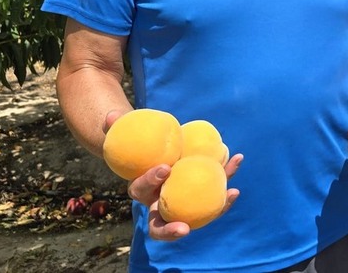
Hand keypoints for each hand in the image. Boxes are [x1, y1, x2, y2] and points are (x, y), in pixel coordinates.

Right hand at [105, 110, 242, 239]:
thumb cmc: (140, 146)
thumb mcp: (125, 136)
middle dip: (171, 230)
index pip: (141, 193)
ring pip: (197, 214)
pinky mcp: (202, 197)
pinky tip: (238, 159)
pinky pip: (215, 193)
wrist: (158, 153)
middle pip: (161, 226)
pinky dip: (228, 177)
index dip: (149, 183)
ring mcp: (182, 204)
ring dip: (216, 207)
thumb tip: (109, 117)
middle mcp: (160, 204)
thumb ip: (115, 128)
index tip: (164, 168)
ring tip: (231, 193)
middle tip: (185, 227)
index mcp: (141, 191)